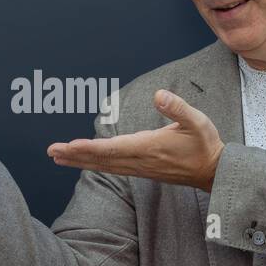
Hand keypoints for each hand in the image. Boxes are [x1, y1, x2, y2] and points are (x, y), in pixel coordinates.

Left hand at [46, 89, 224, 191]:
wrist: (213, 171)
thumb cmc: (205, 145)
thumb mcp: (197, 122)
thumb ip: (178, 108)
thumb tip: (159, 94)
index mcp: (150, 148)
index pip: (114, 148)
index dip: (91, 147)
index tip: (70, 145)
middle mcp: (140, 161)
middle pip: (102, 159)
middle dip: (75, 155)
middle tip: (51, 151)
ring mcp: (139, 168)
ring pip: (104, 165)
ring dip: (80, 161)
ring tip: (57, 156)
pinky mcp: (141, 170)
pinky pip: (111, 168)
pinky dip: (93, 164)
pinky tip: (82, 161)